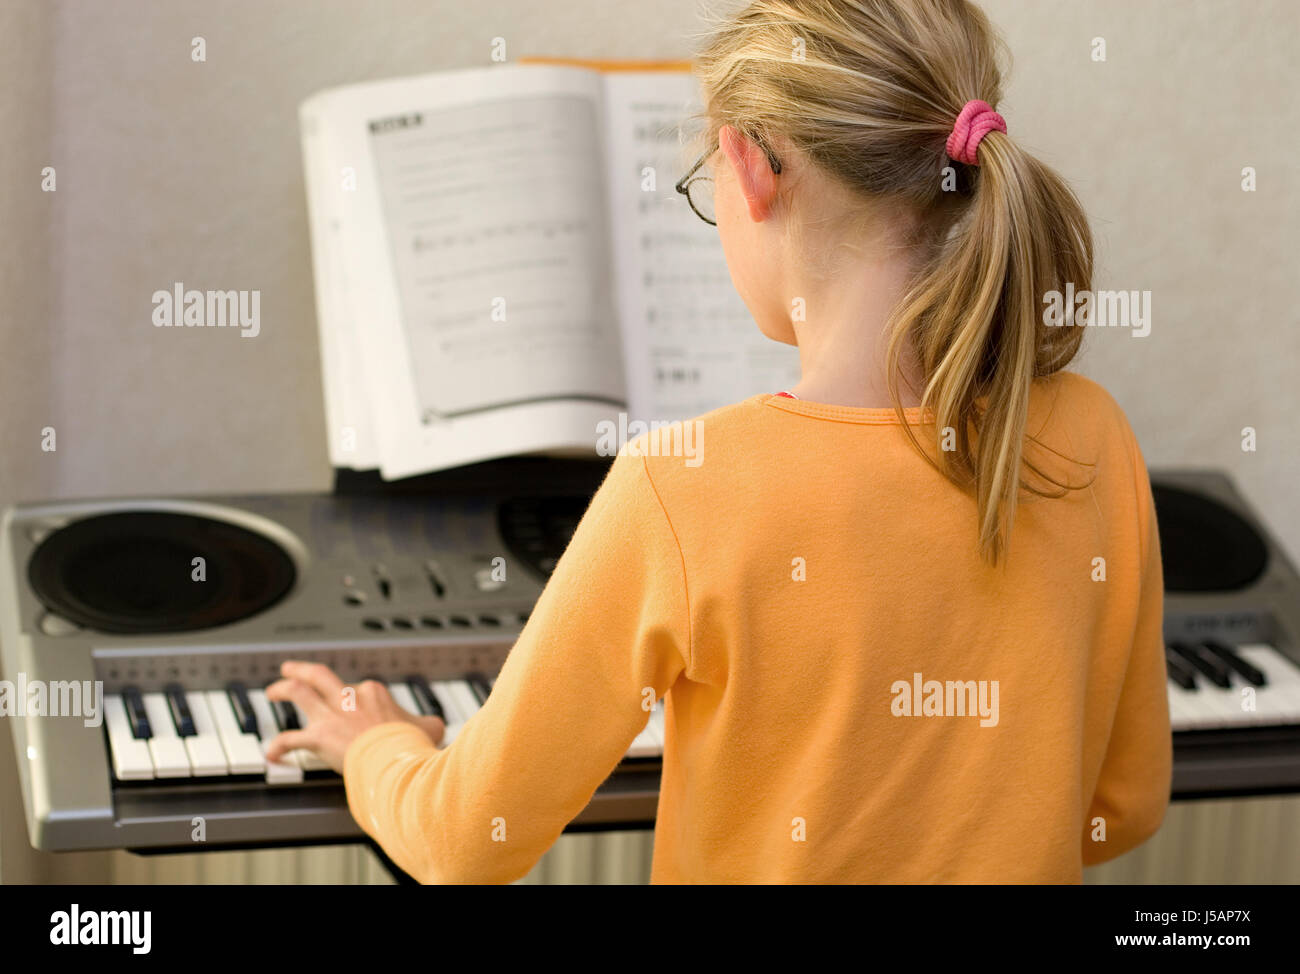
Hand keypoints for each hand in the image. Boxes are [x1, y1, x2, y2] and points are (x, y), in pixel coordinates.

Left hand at [264, 661, 444, 772]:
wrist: (398, 760)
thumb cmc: (412, 746)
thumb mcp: (429, 728)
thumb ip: (428, 724)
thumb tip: (438, 725)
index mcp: (373, 693)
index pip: (358, 689)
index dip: (352, 698)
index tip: (351, 707)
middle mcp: (349, 698)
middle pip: (319, 675)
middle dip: (301, 670)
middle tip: (289, 669)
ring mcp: (332, 716)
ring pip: (299, 692)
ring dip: (282, 689)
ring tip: (273, 691)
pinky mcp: (319, 737)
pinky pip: (290, 739)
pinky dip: (278, 745)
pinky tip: (272, 753)